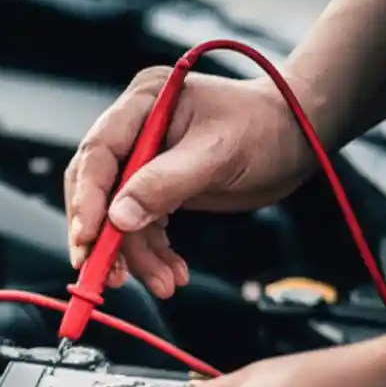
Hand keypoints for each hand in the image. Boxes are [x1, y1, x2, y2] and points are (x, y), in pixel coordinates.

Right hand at [64, 68, 315, 297]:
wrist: (297, 138)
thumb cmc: (266, 128)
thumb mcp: (217, 153)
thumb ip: (165, 184)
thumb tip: (117, 218)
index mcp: (143, 103)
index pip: (98, 152)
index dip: (88, 198)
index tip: (88, 238)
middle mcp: (135, 128)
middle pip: (98, 187)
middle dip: (104, 236)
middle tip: (110, 275)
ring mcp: (144, 159)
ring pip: (118, 216)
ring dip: (136, 255)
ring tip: (163, 284)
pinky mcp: (156, 187)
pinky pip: (141, 226)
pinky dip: (153, 254)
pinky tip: (171, 272)